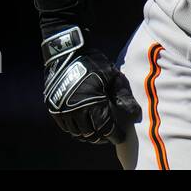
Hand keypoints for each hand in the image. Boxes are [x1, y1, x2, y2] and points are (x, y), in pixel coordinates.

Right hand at [42, 27, 140, 143]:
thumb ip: (124, 97)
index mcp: (92, 105)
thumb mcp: (113, 77)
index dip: (115, 135)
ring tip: (98, 133)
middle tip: (110, 135)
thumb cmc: (93, 64)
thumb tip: (136, 115)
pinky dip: (76, 130)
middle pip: (91, 134)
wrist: (66, 53)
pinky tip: (83, 127)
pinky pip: (66, 127)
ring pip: (77, 133)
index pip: (106, 129)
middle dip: (102, 137)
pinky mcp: (54, 108)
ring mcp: (62, 111)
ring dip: (89, 135)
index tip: (121, 136)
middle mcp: (75, 112)